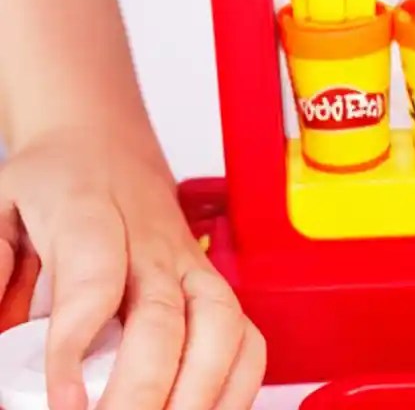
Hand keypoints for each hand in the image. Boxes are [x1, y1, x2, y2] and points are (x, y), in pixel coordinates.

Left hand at [0, 129, 264, 408]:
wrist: (102, 144)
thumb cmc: (52, 183)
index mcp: (90, 214)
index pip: (94, 279)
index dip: (79, 343)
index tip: (64, 401)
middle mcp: (152, 242)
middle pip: (163, 317)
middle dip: (142, 388)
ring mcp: (191, 266)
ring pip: (220, 326)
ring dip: (200, 391)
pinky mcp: (215, 286)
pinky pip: (247, 338)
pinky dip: (237, 386)